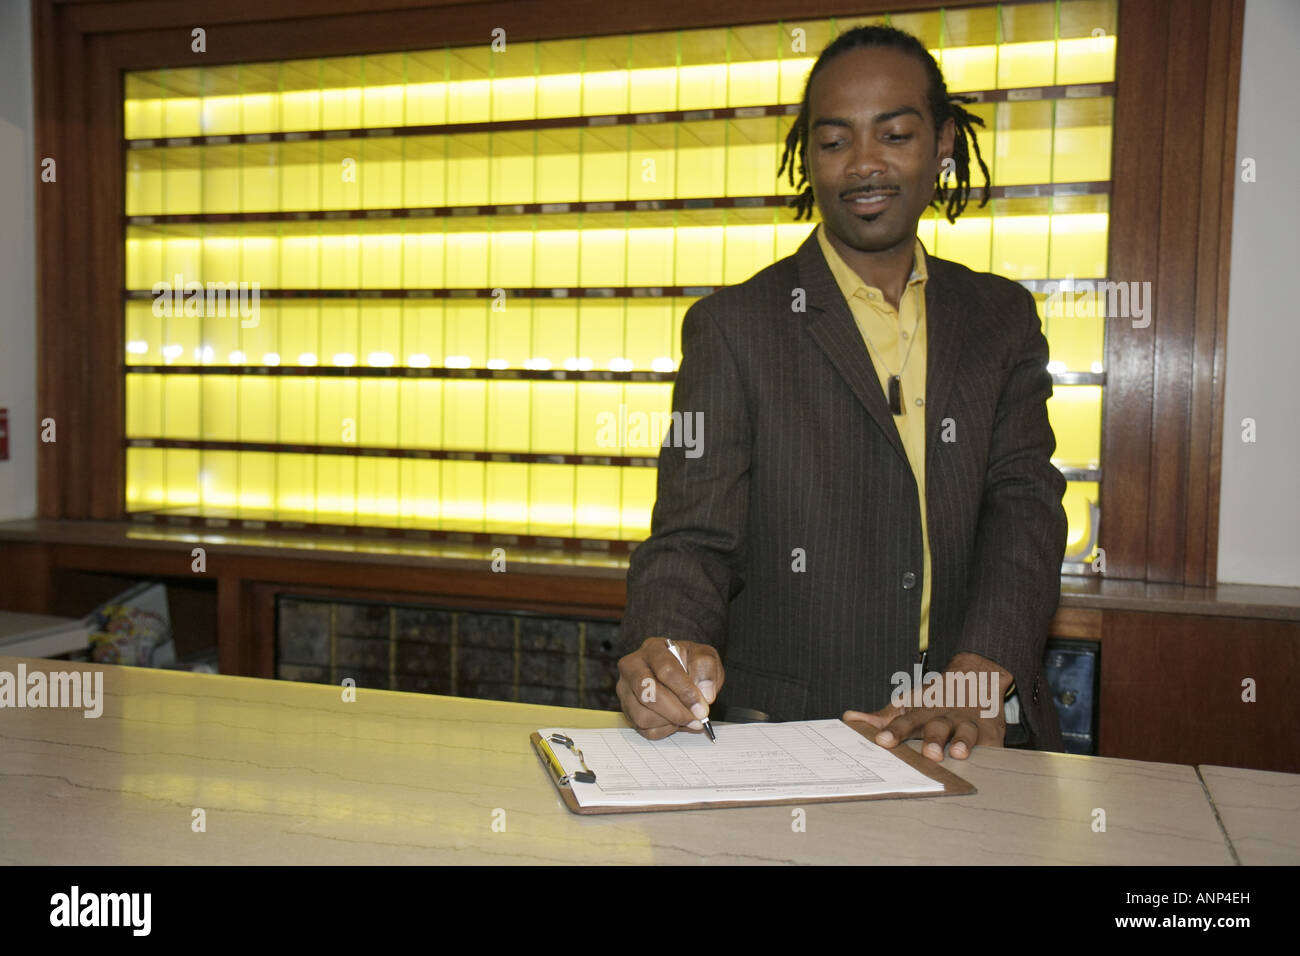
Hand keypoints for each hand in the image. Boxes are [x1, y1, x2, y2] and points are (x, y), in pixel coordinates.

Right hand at [616, 638, 723, 739]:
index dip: (685, 692)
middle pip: (648, 694)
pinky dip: (664, 729)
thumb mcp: (705, 656)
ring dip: (670, 722)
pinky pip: (643, 728)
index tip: (702, 708)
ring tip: (686, 716)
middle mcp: (632, 666)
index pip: (666, 670)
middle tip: (697, 719)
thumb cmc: (689, 663)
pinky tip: (675, 719)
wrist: (679, 672)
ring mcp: (625, 689)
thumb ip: (706, 669)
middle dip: (677, 712)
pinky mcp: (626, 709)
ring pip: (643, 715)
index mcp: (653, 648)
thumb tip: (705, 695)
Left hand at [842, 653, 1011, 761]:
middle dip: (931, 740)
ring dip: (961, 742)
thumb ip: (882, 717)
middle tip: (927, 754)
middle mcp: (943, 716)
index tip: (883, 741)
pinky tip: (989, 758)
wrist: (975, 676)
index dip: (894, 731)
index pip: (904, 721)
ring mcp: (967, 723)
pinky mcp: (989, 732)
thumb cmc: (934, 699)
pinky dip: (990, 750)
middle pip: (935, 727)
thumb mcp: (908, 704)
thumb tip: (850, 718)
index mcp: (921, 711)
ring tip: (957, 753)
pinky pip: (991, 743)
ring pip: (964, 732)